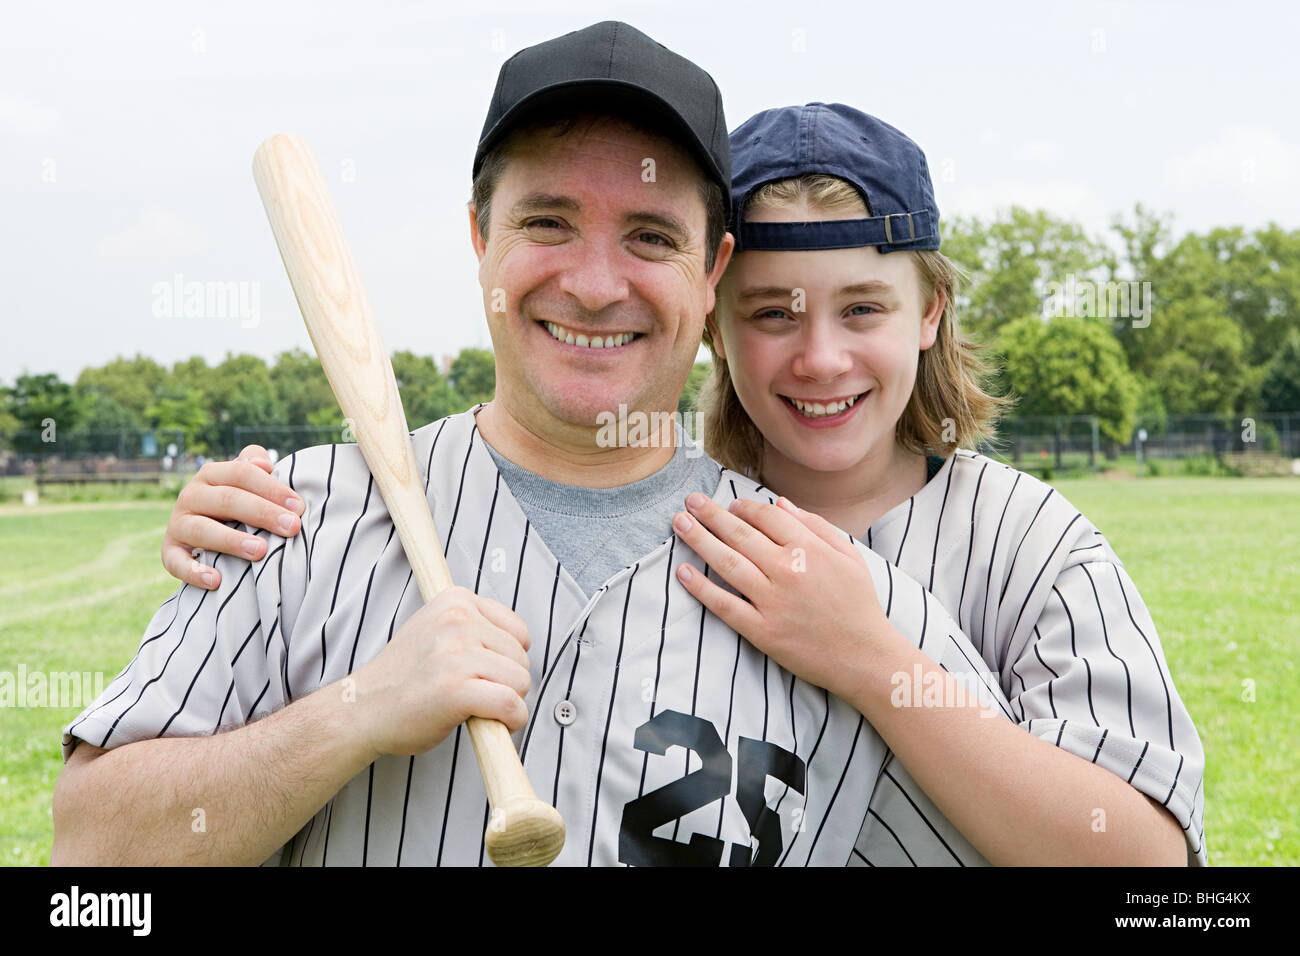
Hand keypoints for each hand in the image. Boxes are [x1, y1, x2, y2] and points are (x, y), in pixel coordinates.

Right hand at [161, 445, 305, 589]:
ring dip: (232, 540)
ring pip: (202, 530)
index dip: (272, 488)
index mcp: (212, 474)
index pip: (242, 473)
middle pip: (227, 500)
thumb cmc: (236, 505)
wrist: (201, 534)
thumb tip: (264, 464)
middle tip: (291, 528)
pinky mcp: (169, 551)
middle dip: (262, 513)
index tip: (299, 507)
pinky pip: (176, 563)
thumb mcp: (244, 482)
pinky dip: (194, 572)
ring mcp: (178, 524)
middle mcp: (191, 495)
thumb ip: (254, 467)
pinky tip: (216, 581)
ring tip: (260, 551)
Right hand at [350, 587, 531, 757]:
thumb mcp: (435, 630)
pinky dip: (511, 721)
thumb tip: (523, 643)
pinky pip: (511, 705)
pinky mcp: (456, 689)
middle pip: (521, 658)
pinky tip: (494, 726)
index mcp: (455, 601)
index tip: (486, 674)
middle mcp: (456, 621)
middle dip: (508, 683)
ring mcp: (455, 654)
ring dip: (510, 704)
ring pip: (520, 681)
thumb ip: (473, 627)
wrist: (362, 709)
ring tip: (477, 709)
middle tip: (476, 695)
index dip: (508, 660)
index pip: (518, 631)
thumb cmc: (404, 678)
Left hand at [671, 493, 890, 700]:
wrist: (866, 657)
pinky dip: (702, 588)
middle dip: (710, 514)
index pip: (766, 517)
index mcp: (810, 549)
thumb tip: (781, 503)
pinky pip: (725, 605)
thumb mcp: (848, 556)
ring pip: (727, 563)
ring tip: (679, 524)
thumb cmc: (858, 604)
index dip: (744, 507)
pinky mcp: (763, 631)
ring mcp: (773, 602)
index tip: (730, 505)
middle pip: (740, 534)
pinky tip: (684, 572)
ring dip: (699, 540)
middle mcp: (788, 571)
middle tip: (689, 502)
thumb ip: (816, 526)